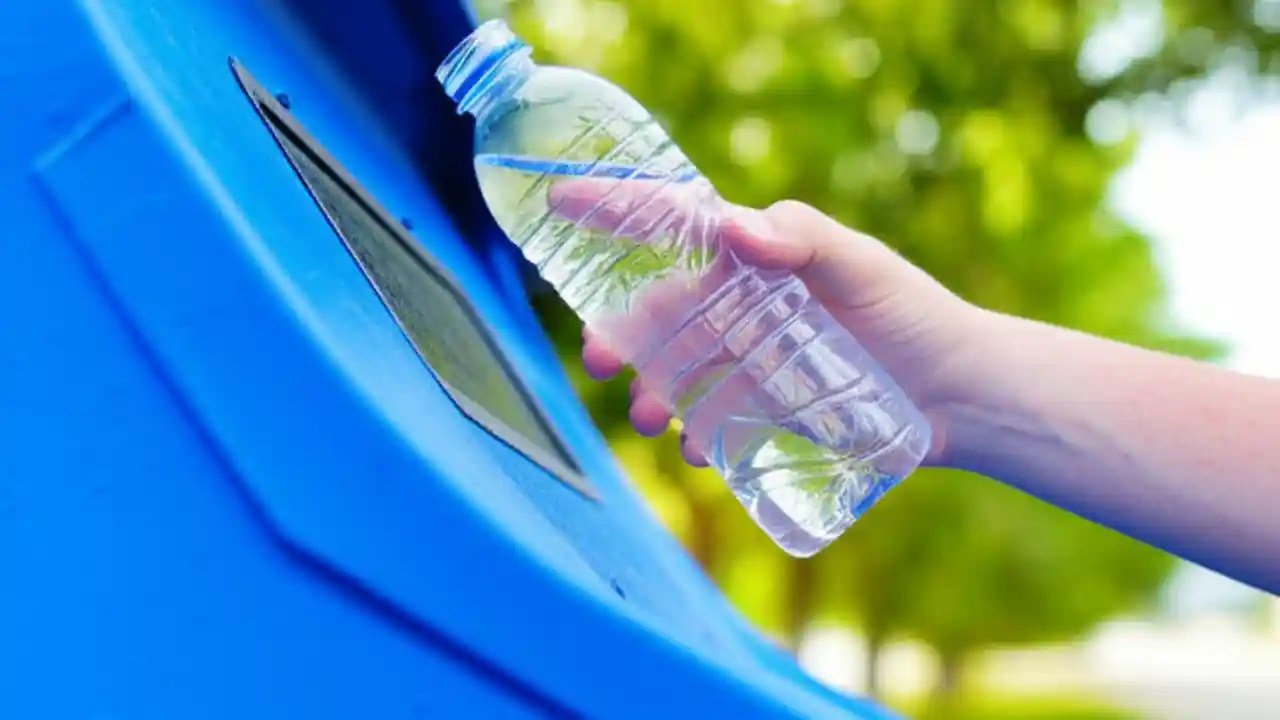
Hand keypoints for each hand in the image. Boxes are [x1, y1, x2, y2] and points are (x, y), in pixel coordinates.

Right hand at [551, 181, 985, 466]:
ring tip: (649, 421)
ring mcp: (754, 357)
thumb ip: (804, 240)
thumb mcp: (864, 268)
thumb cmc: (915, 316)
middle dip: (621, 332)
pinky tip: (698, 450)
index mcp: (759, 254)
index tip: (560, 199)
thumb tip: (735, 228)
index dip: (618, 210)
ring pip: (680, 369)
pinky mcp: (768, 407)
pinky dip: (698, 433)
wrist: (959, 397)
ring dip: (653, 391)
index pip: (679, 224)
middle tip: (597, 362)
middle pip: (664, 310)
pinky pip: (714, 418)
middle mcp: (746, 303)